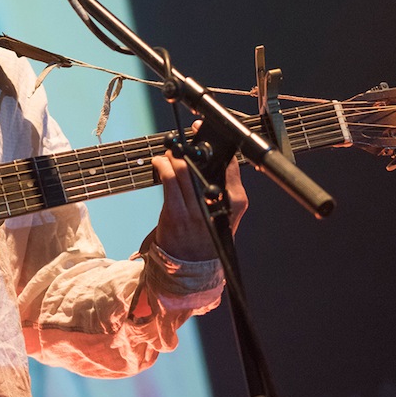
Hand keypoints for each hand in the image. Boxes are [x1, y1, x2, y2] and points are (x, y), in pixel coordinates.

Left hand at [151, 143, 247, 261]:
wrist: (193, 266)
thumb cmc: (209, 235)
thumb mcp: (228, 213)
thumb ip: (225, 188)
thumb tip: (212, 158)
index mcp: (235, 202)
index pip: (229, 165)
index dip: (215, 144)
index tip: (202, 130)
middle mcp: (217, 204)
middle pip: (202, 164)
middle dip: (188, 149)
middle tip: (181, 143)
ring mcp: (195, 210)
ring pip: (183, 169)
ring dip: (172, 156)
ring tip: (169, 154)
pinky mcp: (176, 214)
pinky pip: (168, 181)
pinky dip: (162, 166)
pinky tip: (159, 163)